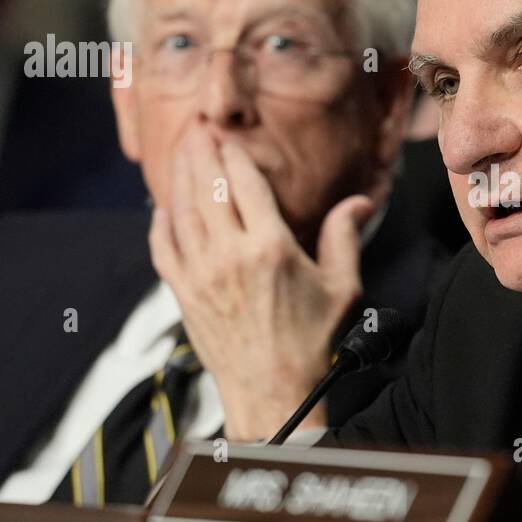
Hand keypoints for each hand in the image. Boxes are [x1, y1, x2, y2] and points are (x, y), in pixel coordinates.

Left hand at [149, 127, 373, 440]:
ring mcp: (201, 274)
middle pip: (208, 188)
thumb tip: (361, 200)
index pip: (245, 184)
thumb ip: (344, 236)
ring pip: (182, 212)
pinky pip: (163, 248)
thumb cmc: (312, 342)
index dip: (234, 155)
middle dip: (201, 154)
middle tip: (197, 128)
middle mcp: (230, 255)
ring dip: (179, 178)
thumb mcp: (342, 287)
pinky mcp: (183, 294)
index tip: (228, 135)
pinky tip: (163, 207)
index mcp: (271, 248)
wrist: (272, 393)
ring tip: (181, 153)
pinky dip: (160, 223)